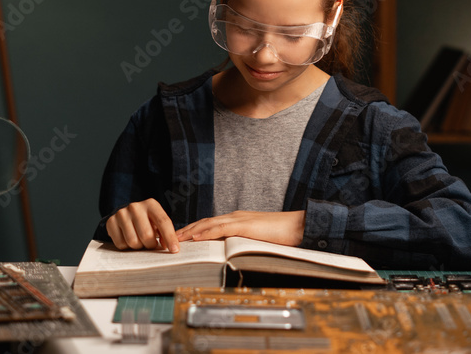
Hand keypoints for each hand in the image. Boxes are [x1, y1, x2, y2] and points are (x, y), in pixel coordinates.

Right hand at [105, 198, 179, 252]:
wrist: (126, 215)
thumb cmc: (147, 221)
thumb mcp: (158, 223)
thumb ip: (166, 233)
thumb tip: (171, 247)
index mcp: (151, 204)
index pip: (163, 222)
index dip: (170, 237)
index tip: (175, 250)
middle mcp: (135, 207)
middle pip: (146, 235)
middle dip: (151, 245)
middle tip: (151, 245)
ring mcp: (121, 213)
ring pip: (133, 241)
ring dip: (139, 247)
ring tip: (140, 242)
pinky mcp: (110, 222)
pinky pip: (121, 244)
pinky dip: (127, 247)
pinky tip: (129, 240)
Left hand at [176, 210, 304, 246]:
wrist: (300, 226)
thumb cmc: (284, 235)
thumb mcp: (259, 240)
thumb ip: (245, 243)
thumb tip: (233, 254)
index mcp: (239, 220)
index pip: (211, 225)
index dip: (195, 230)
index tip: (181, 237)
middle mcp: (236, 217)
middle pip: (204, 222)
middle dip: (186, 230)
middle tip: (169, 237)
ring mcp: (239, 219)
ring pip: (208, 224)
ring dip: (190, 231)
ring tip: (175, 238)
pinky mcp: (245, 225)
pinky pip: (220, 228)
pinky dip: (205, 232)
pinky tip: (195, 237)